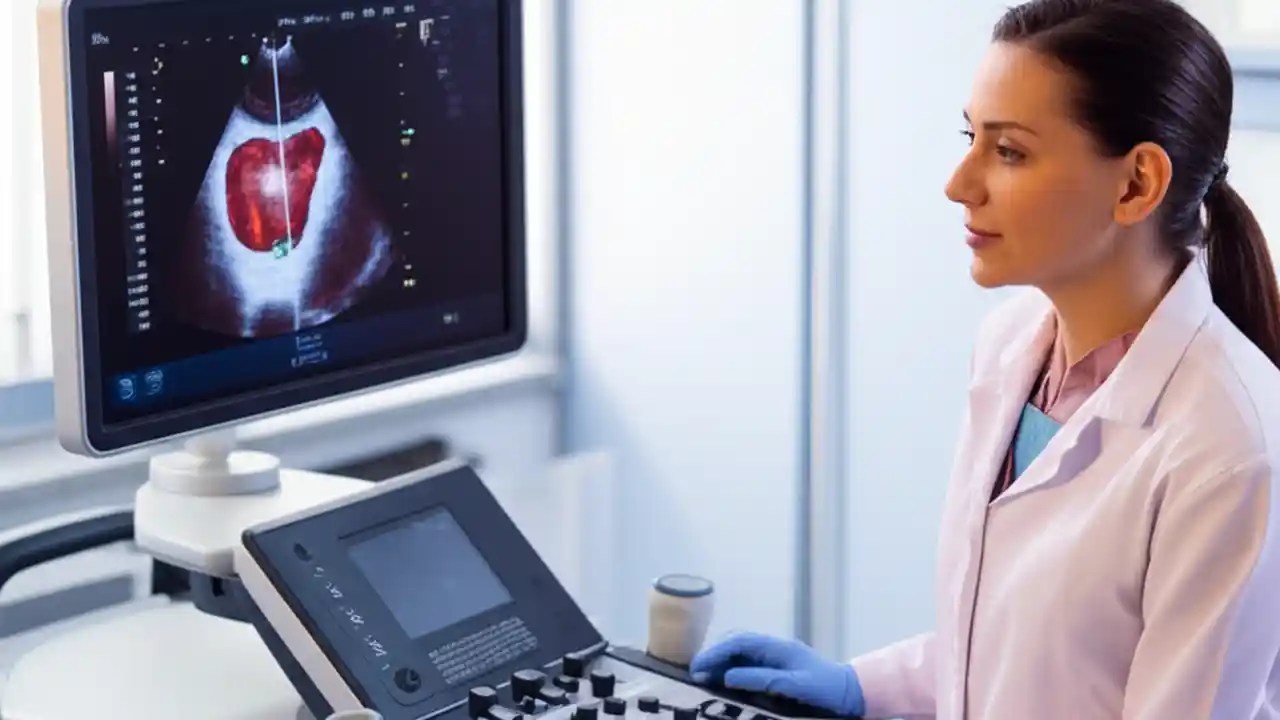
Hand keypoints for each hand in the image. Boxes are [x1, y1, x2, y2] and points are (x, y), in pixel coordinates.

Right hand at [689, 632, 864, 716]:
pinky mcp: (776, 666)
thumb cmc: (826, 688)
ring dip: (721, 660)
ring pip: (740, 650)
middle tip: (696, 672)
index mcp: (778, 646)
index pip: (739, 642)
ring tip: (705, 675)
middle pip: (736, 642)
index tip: (698, 666)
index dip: (716, 652)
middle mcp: (774, 646)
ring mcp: (775, 655)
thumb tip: (729, 676)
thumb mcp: (794, 685)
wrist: (850, 692)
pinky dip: (732, 667)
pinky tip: (724, 679)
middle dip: (714, 654)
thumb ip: (763, 679)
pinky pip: (748, 661)